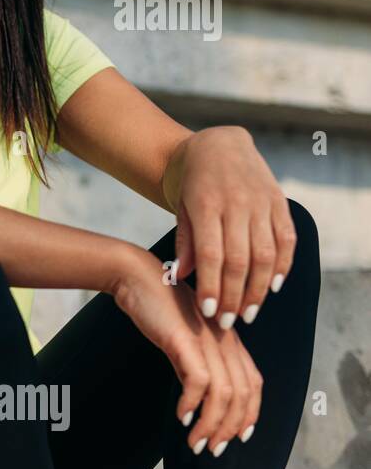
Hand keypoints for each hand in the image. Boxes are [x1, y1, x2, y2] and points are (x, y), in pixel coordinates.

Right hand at [110, 247, 261, 453]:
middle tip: (212, 449)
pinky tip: (180, 416)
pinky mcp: (184, 339)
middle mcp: (225, 340)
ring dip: (211, 424)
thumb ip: (195, 362)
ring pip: (224, 393)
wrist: (136, 277)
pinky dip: (192, 403)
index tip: (236, 437)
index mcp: (229, 339)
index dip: (250, 413)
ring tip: (196, 442)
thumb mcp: (184, 337)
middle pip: (243, 394)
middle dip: (230, 427)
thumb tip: (197, 397)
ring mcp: (206, 339)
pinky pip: (198, 380)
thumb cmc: (157, 306)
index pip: (253, 383)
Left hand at [164, 127, 295, 329]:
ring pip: (265, 254)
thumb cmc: (193, 183)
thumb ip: (185, 241)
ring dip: (259, 289)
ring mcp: (261, 202)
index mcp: (205, 204)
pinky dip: (283, 265)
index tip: (209, 312)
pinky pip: (287, 239)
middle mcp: (236, 204)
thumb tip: (181, 277)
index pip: (210, 254)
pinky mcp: (279, 202)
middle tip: (228, 322)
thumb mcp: (181, 208)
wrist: (219, 145)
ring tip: (249, 313)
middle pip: (239, 260)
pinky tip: (273, 287)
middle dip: (234, 296)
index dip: (211, 285)